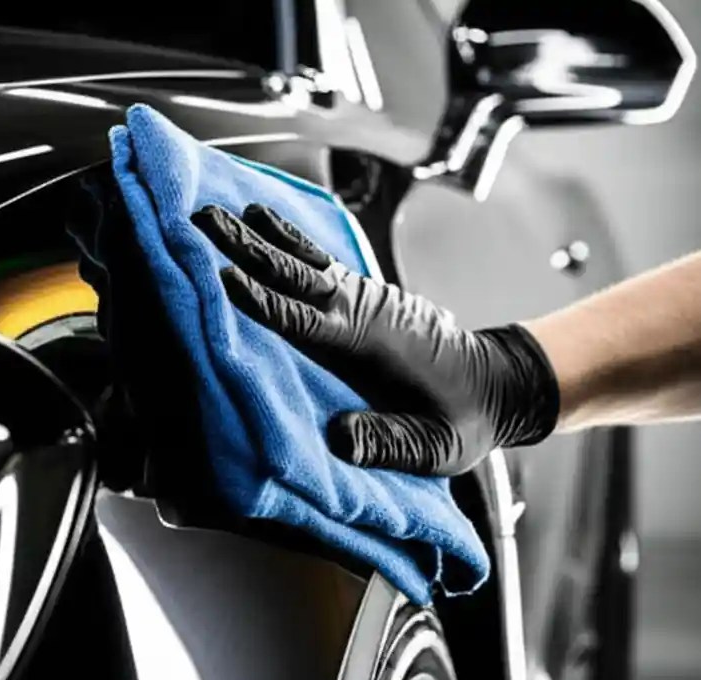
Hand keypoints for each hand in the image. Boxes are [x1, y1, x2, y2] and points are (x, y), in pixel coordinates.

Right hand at [191, 204, 559, 475]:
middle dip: (246, 248)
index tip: (223, 278)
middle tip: (202, 220)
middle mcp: (363, 311)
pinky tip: (263, 219)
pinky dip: (287, 238)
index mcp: (370, 345)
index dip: (263, 302)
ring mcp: (364, 298)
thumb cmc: (464, 418)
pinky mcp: (364, 296)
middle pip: (294, 275)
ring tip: (218, 213)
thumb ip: (388, 443)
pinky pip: (317, 261)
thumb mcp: (435, 445)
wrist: (499, 384)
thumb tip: (338, 441)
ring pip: (302, 261)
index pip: (306, 320)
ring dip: (258, 236)